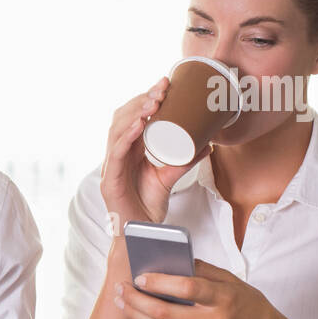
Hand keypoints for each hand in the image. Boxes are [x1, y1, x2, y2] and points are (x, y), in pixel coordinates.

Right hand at [100, 77, 211, 229]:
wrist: (142, 234)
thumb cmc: (149, 207)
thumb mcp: (170, 177)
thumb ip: (185, 161)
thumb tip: (208, 144)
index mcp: (128, 152)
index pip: (134, 118)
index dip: (147, 99)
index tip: (166, 84)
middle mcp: (117, 155)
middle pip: (123, 118)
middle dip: (142, 100)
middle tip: (163, 88)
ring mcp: (111, 166)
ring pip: (117, 130)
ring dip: (136, 112)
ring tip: (154, 101)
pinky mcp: (109, 180)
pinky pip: (117, 152)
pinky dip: (127, 136)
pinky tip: (140, 125)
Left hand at [114, 258, 292, 318]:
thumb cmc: (247, 304)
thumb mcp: (232, 280)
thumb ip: (201, 270)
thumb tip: (167, 261)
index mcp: (225, 298)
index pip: (187, 288)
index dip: (159, 283)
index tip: (139, 277)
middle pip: (165, 313)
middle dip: (136, 300)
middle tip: (120, 289)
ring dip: (138, 315)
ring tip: (123, 302)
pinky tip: (142, 315)